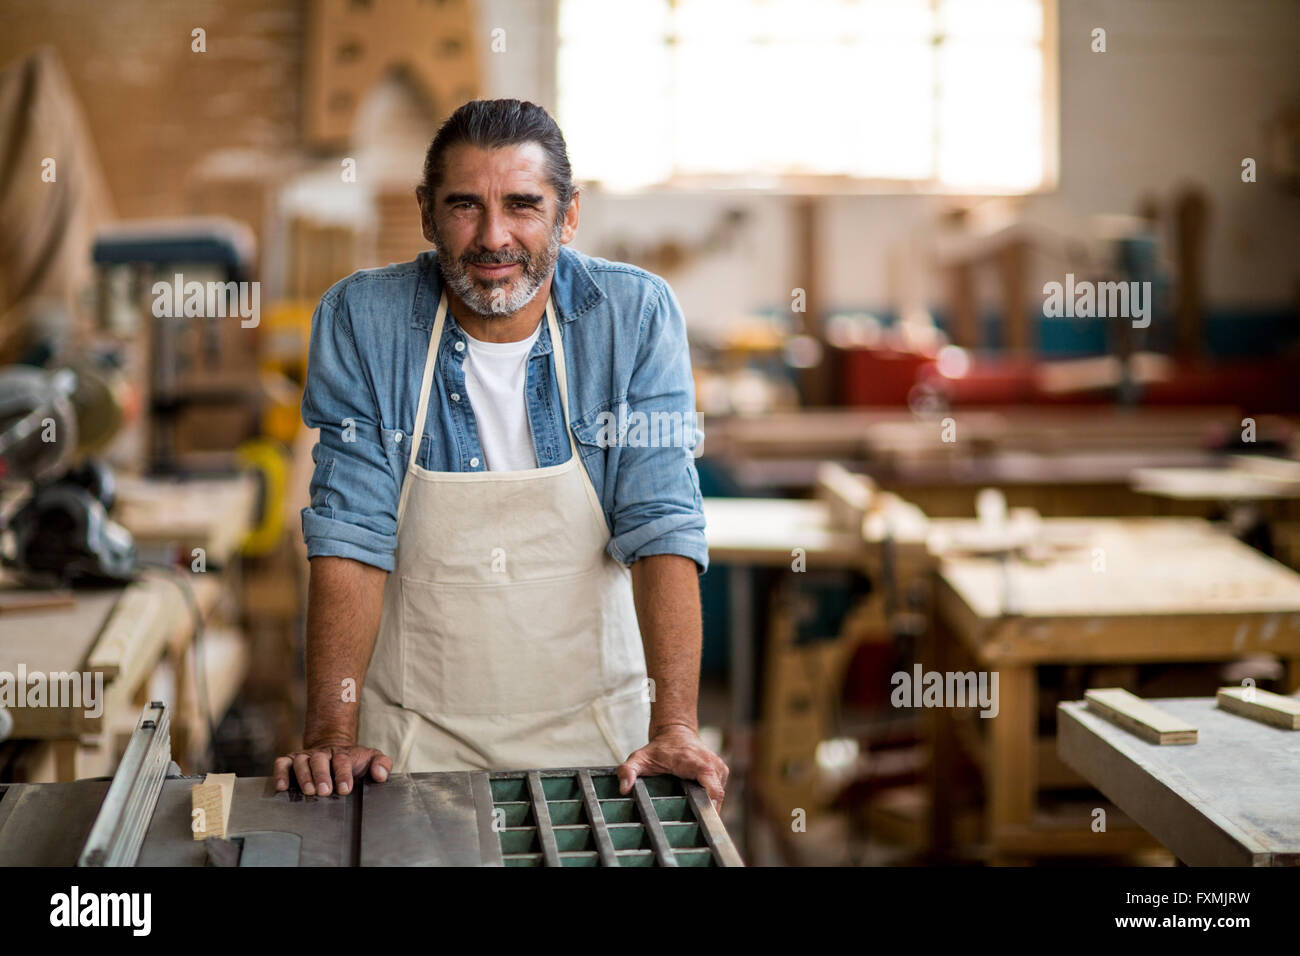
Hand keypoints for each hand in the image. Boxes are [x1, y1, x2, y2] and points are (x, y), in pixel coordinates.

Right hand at [272, 741, 391, 795]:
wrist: (335, 750)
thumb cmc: (355, 761)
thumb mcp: (372, 759)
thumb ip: (382, 764)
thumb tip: (380, 775)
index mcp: (343, 754)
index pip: (342, 760)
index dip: (343, 774)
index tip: (345, 789)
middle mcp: (323, 754)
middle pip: (319, 760)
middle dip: (321, 775)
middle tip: (324, 791)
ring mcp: (306, 756)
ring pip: (301, 761)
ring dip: (303, 776)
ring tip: (308, 791)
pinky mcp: (292, 761)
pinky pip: (282, 763)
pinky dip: (280, 773)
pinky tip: (281, 786)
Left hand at [616, 725, 728, 811]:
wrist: (675, 731)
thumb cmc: (659, 747)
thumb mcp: (639, 758)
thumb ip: (629, 771)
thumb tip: (624, 787)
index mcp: (696, 762)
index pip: (713, 788)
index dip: (709, 806)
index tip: (699, 818)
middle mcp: (712, 764)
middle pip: (716, 797)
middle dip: (704, 810)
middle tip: (689, 820)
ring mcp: (719, 768)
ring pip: (718, 796)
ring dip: (706, 804)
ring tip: (691, 807)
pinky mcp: (721, 772)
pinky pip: (718, 791)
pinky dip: (708, 797)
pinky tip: (696, 798)